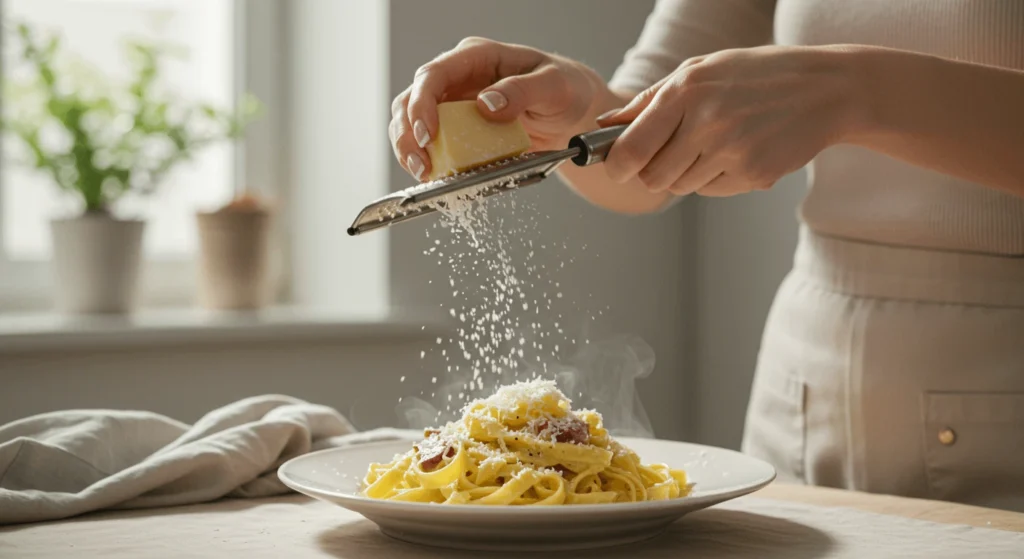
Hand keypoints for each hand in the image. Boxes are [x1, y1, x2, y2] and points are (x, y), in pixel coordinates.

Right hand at [390, 37, 601, 180]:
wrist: (573, 111)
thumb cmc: (566, 88)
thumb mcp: (553, 85)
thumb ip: (522, 91)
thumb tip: (487, 104)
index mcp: (477, 57)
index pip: (434, 74)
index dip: (422, 104)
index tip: (428, 134)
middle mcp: (459, 78)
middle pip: (411, 99)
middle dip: (408, 133)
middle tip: (422, 164)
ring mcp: (455, 103)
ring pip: (411, 121)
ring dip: (409, 149)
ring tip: (424, 173)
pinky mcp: (458, 129)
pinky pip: (432, 143)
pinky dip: (429, 160)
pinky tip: (436, 175)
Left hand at [596, 46, 859, 196]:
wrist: (824, 89)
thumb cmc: (755, 76)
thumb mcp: (701, 70)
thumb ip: (650, 100)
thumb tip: (606, 124)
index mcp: (684, 92)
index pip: (631, 148)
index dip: (617, 165)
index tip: (618, 166)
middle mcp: (706, 122)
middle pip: (652, 177)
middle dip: (654, 171)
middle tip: (673, 153)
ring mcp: (731, 151)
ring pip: (682, 186)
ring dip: (689, 172)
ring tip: (716, 143)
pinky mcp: (753, 174)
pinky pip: (713, 190)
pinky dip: (718, 177)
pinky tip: (740, 150)